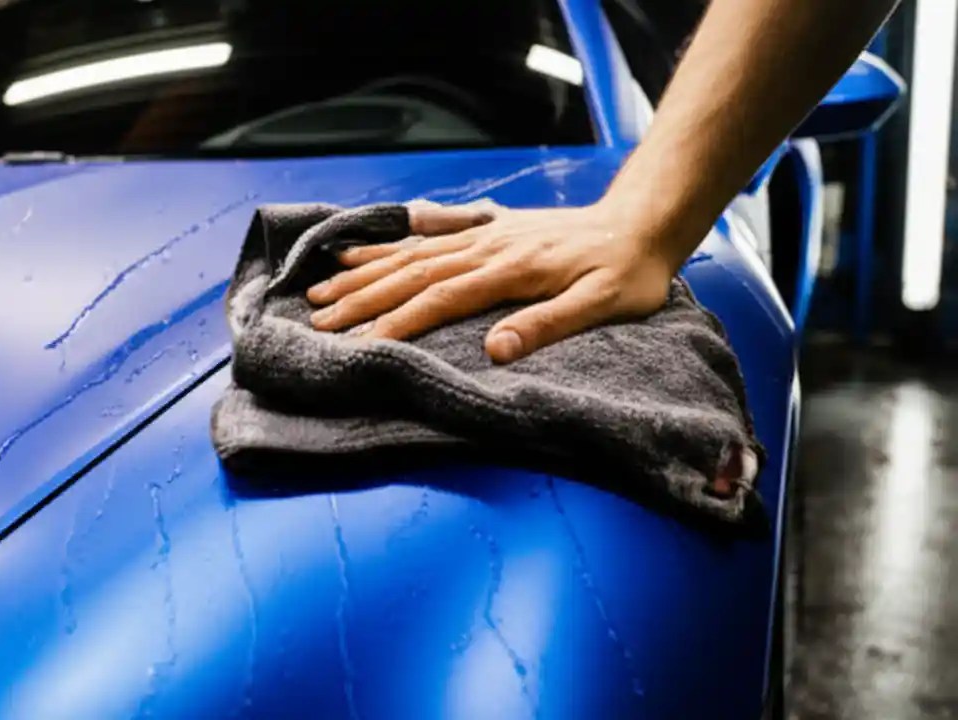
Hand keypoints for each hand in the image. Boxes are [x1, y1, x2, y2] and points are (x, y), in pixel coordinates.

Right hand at [307, 200, 678, 363]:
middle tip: (317, 321)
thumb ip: (548, 323)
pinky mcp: (487, 229)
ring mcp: (483, 235)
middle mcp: (487, 247)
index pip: (439, 299)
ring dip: (364, 272)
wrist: (640, 223)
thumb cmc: (627, 273)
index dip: (396, 323)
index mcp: (509, 270)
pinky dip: (390, 243)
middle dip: (361, 298)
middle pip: (411, 273)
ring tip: (320, 289)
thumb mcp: (602, 304)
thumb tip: (496, 349)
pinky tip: (361, 249)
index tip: (358, 345)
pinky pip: (428, 234)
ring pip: (411, 252)